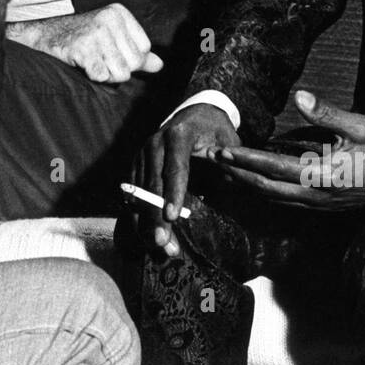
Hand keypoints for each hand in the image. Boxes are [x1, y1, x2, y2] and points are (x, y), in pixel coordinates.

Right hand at [8, 3, 163, 83]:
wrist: (42, 35)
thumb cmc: (79, 37)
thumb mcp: (111, 37)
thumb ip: (137, 51)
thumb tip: (160, 65)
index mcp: (119, 13)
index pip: (144, 49)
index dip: (128, 58)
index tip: (109, 51)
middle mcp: (109, 19)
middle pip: (134, 62)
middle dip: (118, 68)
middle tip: (98, 58)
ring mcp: (95, 33)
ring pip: (121, 72)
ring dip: (105, 74)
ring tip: (90, 61)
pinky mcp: (82, 48)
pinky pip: (102, 76)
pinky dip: (93, 76)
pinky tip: (82, 65)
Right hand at [131, 102, 240, 257]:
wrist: (195, 114)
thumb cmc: (215, 131)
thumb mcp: (228, 143)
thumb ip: (229, 166)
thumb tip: (231, 193)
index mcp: (178, 135)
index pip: (175, 167)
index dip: (173, 192)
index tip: (172, 216)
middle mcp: (154, 144)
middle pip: (152, 184)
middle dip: (155, 217)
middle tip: (163, 244)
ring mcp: (141, 156)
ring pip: (138, 194)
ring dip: (147, 224)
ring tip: (161, 250)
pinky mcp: (136, 167)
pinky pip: (133, 196)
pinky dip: (140, 218)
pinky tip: (149, 239)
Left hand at [211, 90, 364, 207]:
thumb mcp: (360, 125)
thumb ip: (327, 113)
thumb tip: (300, 96)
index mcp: (324, 175)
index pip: (274, 167)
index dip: (246, 159)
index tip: (223, 150)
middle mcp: (315, 195)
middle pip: (265, 187)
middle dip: (235, 173)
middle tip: (210, 159)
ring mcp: (316, 204)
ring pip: (271, 197)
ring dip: (244, 182)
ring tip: (221, 168)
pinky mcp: (318, 206)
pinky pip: (282, 200)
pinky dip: (260, 189)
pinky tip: (248, 179)